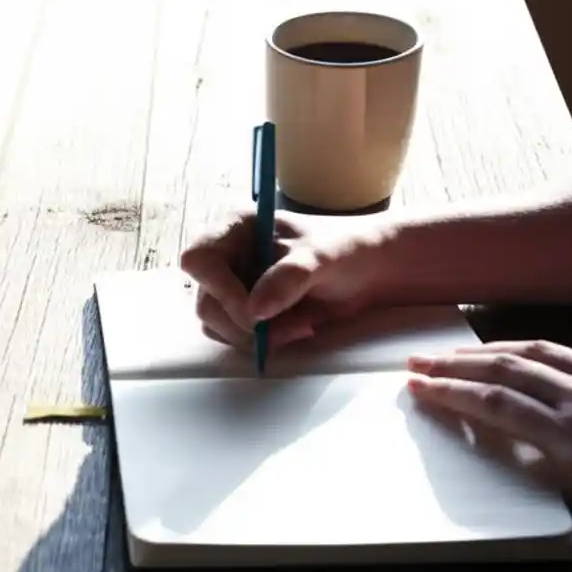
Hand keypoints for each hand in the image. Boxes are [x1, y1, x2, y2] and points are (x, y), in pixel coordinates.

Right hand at [179, 211, 394, 348]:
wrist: (373, 271)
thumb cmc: (346, 250)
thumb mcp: (321, 259)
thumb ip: (288, 279)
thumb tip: (254, 311)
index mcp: (236, 228)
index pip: (199, 259)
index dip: (219, 289)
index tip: (253, 313)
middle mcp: (227, 257)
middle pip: (206, 301)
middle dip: (243, 323)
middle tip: (285, 328)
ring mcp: (234, 286)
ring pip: (217, 324)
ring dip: (255, 336)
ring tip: (299, 327)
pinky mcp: (245, 312)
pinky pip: (234, 337)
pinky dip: (263, 343)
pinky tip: (296, 330)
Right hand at [408, 340, 571, 537]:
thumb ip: (546, 467)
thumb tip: (502, 440)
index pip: (496, 407)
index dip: (450, 393)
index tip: (415, 388)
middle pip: (506, 373)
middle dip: (454, 365)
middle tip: (414, 362)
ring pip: (532, 355)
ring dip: (482, 351)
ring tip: (448, 352)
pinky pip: (563, 353)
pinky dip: (524, 347)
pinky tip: (509, 349)